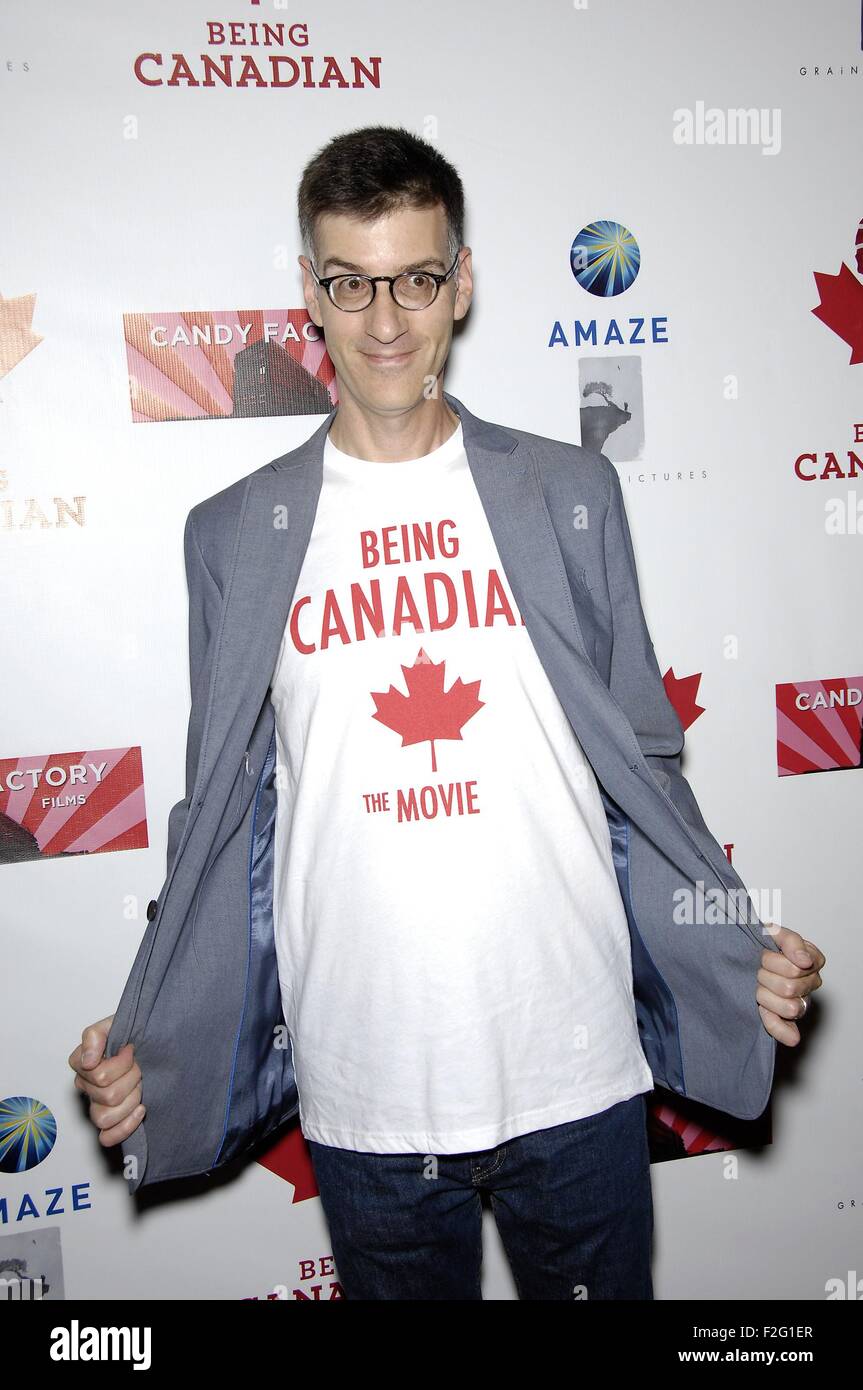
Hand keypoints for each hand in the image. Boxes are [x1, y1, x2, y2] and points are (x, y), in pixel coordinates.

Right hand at [68, 1016, 145, 1146]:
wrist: (153, 1043)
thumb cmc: (132, 1033)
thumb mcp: (115, 1022)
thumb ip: (95, 1035)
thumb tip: (88, 1061)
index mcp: (82, 1063)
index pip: (98, 1075)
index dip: (121, 1064)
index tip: (131, 1050)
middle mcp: (86, 1086)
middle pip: (108, 1096)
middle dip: (131, 1079)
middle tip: (139, 1067)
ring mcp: (97, 1105)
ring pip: (105, 1118)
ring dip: (131, 1101)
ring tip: (140, 1086)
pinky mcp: (110, 1122)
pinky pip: (107, 1137)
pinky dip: (125, 1126)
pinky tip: (141, 1109)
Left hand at [756, 924, 824, 1046]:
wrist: (742, 956)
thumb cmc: (760, 945)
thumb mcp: (773, 932)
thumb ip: (791, 941)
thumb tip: (804, 961)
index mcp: (812, 961)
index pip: (797, 968)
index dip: (772, 961)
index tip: (763, 954)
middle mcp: (810, 984)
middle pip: (789, 988)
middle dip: (766, 977)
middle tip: (760, 970)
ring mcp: (801, 1003)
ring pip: (789, 1008)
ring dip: (766, 995)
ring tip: (760, 986)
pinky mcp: (787, 1021)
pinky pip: (788, 1032)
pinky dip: (779, 1028)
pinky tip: (767, 1015)